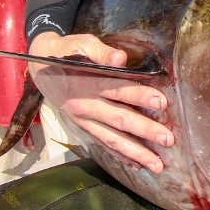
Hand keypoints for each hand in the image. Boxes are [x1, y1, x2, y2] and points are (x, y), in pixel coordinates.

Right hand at [28, 32, 173, 173]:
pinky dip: (120, 156)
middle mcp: (86, 106)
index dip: (139, 96)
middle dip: (145, 131)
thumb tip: (121, 58)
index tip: (161, 103)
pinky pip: (103, 145)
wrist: (41, 70)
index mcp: (87, 83)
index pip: (117, 90)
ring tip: (158, 166)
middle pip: (118, 120)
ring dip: (136, 153)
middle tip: (168, 139)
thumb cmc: (65, 53)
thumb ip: (100, 52)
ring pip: (112, 140)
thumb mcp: (79, 44)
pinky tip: (137, 165)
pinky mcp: (84, 128)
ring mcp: (84, 120)